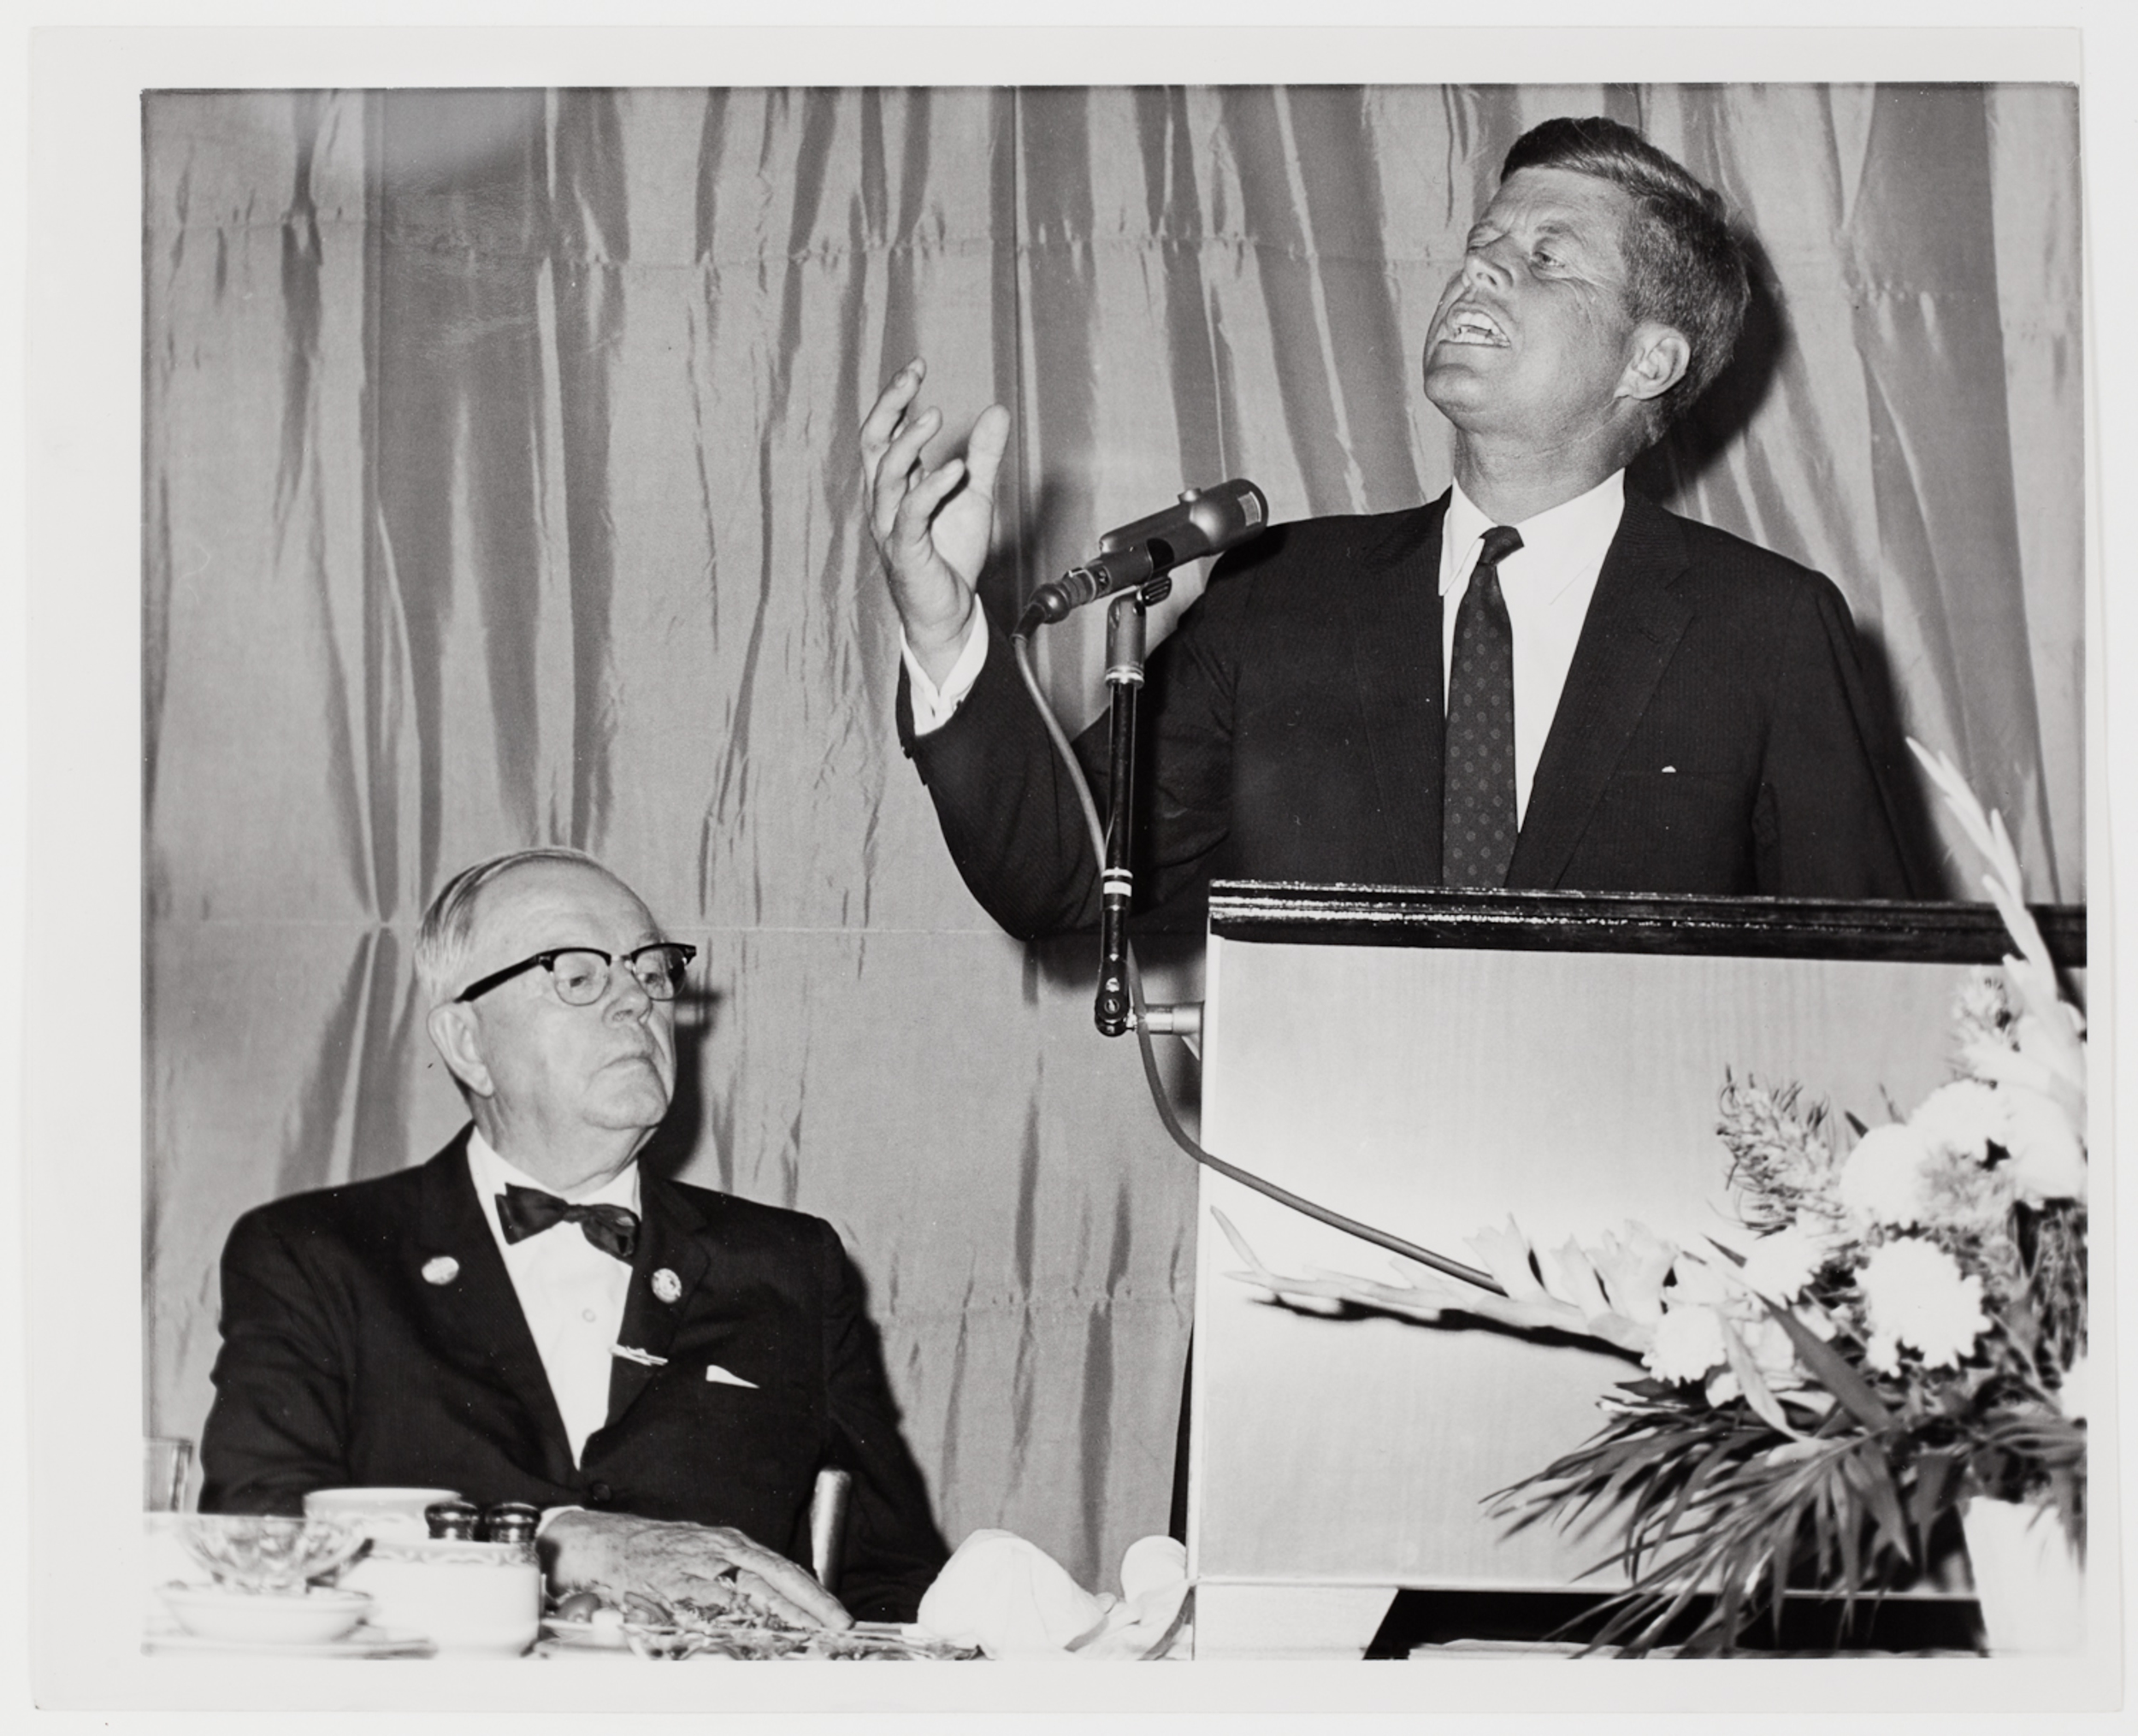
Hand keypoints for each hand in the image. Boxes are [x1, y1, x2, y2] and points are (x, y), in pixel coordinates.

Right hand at [542, 1510, 851, 1630]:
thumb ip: (738, 1573)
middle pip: (774, 1579)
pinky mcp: (672, 1588)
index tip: (838, 1614)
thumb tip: (778, 1599)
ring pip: (747, 1594)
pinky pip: (707, 1608)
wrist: (608, 1543)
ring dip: (779, 1617)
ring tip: (808, 1635)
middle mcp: (720, 1552)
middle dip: (808, 1605)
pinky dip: (731, 1624)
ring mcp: (697, 1570)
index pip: (783, 1569)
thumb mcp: (707, 1551)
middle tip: (837, 1625)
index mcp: (732, 1543)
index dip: (813, 1592)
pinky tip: (753, 1637)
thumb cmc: (661, 1551)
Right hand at [859, 357, 1009, 683]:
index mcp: (895, 484)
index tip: (916, 366)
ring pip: (886, 475)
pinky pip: (911, 514)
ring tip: (935, 416)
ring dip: (910, 442)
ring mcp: (890, 526)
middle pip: (874, 443)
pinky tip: (954, 469)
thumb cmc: (952, 556)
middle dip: (890, 406)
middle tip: (913, 376)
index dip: (895, 397)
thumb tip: (997, 410)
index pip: (884, 431)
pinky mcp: (905, 551)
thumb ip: (983, 455)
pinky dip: (931, 488)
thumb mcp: (974, 495)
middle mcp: (885, 501)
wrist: (949, 612)